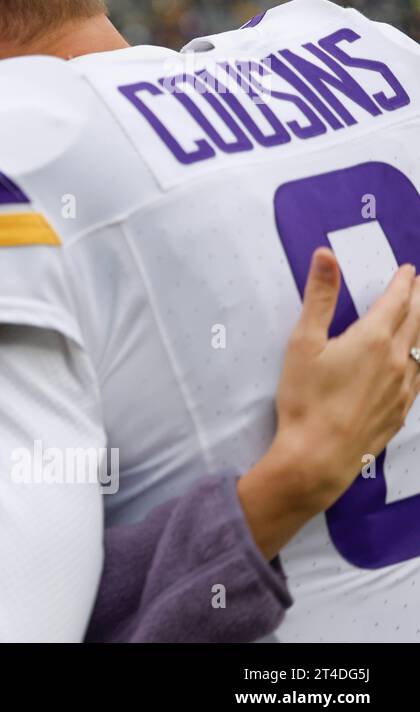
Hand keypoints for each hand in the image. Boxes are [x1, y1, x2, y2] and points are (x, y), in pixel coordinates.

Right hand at [240, 247, 419, 557]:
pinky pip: (418, 377)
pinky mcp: (401, 410)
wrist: (320, 455)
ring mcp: (403, 387)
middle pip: (416, 322)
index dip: (403, 282)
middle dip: (417, 301)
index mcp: (372, 338)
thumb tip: (326, 256)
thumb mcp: (303, 343)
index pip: (396, 300)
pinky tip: (411, 365)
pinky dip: (417, 361)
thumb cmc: (306, 399)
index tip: (407, 270)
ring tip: (416, 322)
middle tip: (418, 288)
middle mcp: (396, 360)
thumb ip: (320, 297)